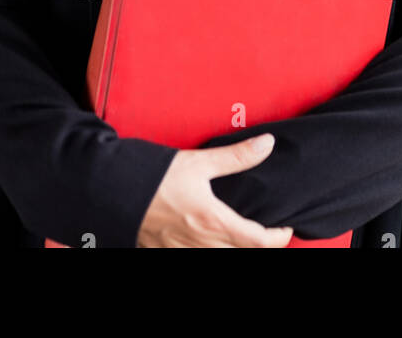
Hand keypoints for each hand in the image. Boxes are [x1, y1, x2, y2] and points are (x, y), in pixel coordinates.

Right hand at [135, 133, 293, 247]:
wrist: (115, 192)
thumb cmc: (156, 177)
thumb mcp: (199, 162)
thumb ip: (236, 156)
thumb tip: (267, 143)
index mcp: (213, 222)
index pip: (257, 241)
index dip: (277, 238)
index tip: (286, 228)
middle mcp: (202, 244)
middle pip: (242, 253)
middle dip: (259, 245)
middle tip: (268, 231)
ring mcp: (183, 252)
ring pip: (221, 256)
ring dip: (236, 248)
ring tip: (242, 235)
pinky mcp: (167, 253)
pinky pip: (197, 257)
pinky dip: (213, 250)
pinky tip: (211, 240)